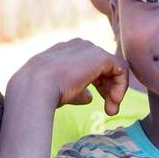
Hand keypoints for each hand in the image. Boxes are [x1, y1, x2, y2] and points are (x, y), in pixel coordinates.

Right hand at [15, 38, 129, 114]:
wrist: (37, 87)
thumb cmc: (46, 92)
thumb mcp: (65, 90)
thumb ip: (80, 91)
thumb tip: (90, 97)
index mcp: (69, 51)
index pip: (94, 66)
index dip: (102, 87)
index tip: (103, 105)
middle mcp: (80, 46)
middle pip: (106, 67)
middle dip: (110, 89)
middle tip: (110, 111)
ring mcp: (90, 49)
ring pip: (115, 68)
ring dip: (117, 90)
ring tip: (111, 109)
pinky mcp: (100, 56)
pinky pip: (121, 69)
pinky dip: (121, 86)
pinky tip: (114, 100)